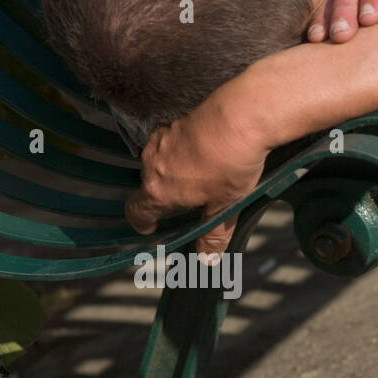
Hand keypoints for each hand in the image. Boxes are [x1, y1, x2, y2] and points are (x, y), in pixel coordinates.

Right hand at [125, 94, 268, 255]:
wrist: (242, 115)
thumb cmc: (231, 164)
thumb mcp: (225, 206)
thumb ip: (212, 235)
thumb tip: (206, 261)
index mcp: (159, 190)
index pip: (135, 211)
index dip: (142, 222)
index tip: (151, 227)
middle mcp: (152, 164)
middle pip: (149, 186)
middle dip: (164, 196)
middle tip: (188, 201)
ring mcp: (161, 140)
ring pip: (158, 163)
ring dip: (172, 172)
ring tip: (200, 175)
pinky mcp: (173, 122)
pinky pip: (169, 143)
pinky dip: (180, 151)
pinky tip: (204, 152)